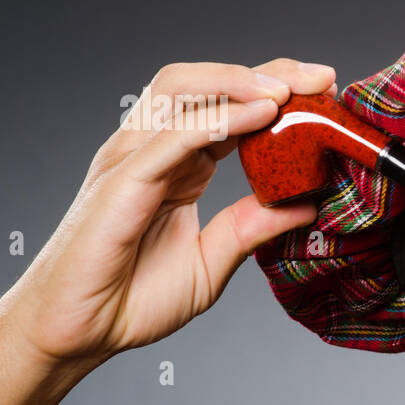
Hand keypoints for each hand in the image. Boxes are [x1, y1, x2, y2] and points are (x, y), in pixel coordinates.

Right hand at [2, 58, 332, 368]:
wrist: (80, 333)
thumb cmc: (133, 298)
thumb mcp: (215, 259)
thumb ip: (254, 227)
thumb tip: (308, 207)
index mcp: (178, 164)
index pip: (227, 107)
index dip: (274, 92)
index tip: (324, 92)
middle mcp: (153, 150)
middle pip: (206, 83)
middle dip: (264, 71)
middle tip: (319, 79)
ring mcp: (133, 159)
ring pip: (182, 90)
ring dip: (240, 81)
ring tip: (289, 90)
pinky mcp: (122, 180)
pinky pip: (173, 135)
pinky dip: (220, 118)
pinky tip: (260, 114)